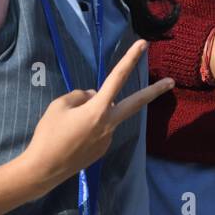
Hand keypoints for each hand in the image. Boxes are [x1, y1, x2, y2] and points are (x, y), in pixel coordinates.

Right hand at [18, 40, 173, 195]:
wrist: (43, 170)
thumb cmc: (48, 135)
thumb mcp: (59, 105)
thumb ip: (80, 95)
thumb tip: (94, 96)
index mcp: (98, 110)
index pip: (117, 78)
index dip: (130, 59)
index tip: (143, 45)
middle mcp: (109, 124)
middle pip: (136, 103)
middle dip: (154, 91)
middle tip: (171, 82)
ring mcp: (108, 139)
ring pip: (105, 116)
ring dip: (93, 114)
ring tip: (68, 127)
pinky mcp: (102, 150)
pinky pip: (99, 130)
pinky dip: (89, 127)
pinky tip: (73, 138)